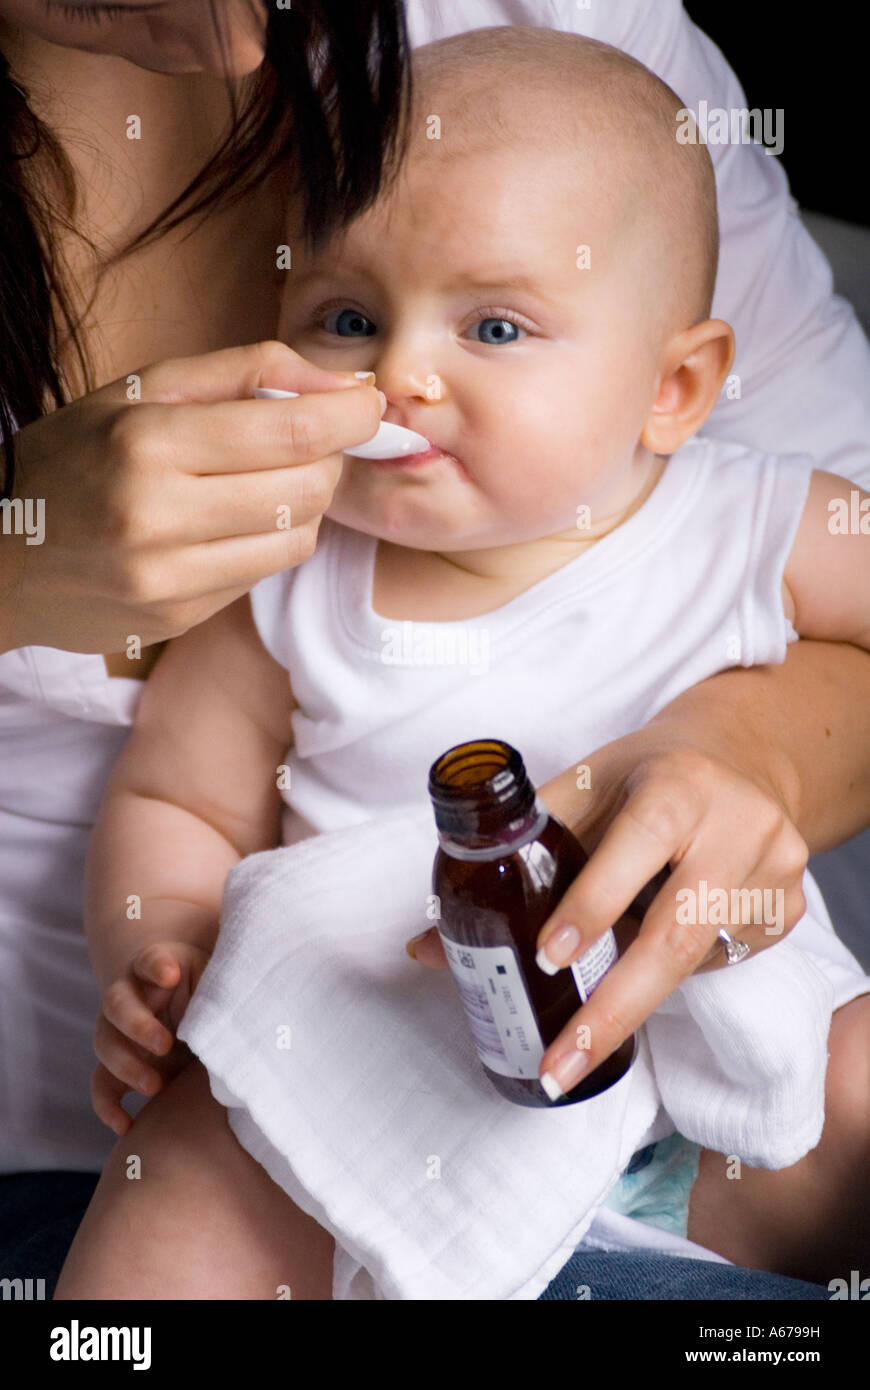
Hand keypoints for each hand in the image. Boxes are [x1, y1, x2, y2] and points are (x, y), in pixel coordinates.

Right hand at [2, 341, 382, 654]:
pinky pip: (262, 573)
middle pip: (305, 488)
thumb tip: (339, 380)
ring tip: (272, 481)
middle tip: (316, 440)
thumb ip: (244, 371)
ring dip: (304, 504)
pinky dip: (269, 542)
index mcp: (147, 442)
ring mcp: (167, 577)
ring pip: (295, 537)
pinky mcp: (177, 617)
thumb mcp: (142, 392)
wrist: (2, 554)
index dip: (348, 417)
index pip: (289, 432)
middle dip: (330, 459)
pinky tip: (235, 522)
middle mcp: (157, 515)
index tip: (371, 405)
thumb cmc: (77, 458)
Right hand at [92, 941, 211, 1134]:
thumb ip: (228, 987)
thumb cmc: (214, 992)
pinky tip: (127, 1124)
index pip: (150, 961)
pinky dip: (108, 1106)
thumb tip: (253, 998)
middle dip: (138, 1025)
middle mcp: (131, 998)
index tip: (171, 975)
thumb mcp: (222, 983)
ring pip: (105, 1044)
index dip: (156, 966)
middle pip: (117, 1004)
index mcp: (160, 969)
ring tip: (156, 1086)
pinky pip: (102, 1085)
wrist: (198, 1015)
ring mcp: (119, 1032)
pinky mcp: (117, 1065)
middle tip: (166, 1044)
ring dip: (127, 1066)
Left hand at [408, 726, 808, 1098]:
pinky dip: (675, 977)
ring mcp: (774, 874)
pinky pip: (721, 963)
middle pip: (678, 931)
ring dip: (634, 996)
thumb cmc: (642, 777)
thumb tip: (426, 944)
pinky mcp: (789, 910)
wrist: (739, 760)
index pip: (638, 845)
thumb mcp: (583, 787)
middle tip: (559, 1065)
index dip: (594, 903)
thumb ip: (512, 851)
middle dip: (613, 1009)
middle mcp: (739, 826)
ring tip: (585, 1029)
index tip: (549, 957)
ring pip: (696, 958)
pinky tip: (649, 964)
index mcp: (678, 785)